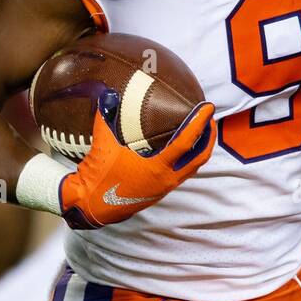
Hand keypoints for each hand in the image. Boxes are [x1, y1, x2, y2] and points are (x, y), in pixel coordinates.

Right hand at [59, 91, 215, 229]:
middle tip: (209, 119)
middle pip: (200, 157)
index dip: (199, 122)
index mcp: (157, 168)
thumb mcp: (102, 145)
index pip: (187, 142)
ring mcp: (165, 187)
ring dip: (200, 149)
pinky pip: (183, 173)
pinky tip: (182, 149)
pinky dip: (188, 159)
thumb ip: (106, 117)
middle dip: (209, 137)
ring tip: (201, 131)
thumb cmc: (98, 177)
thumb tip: (108, 94)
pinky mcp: (160, 191)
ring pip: (193, 167)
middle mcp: (167, 179)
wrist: (90, 206)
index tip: (208, 108)